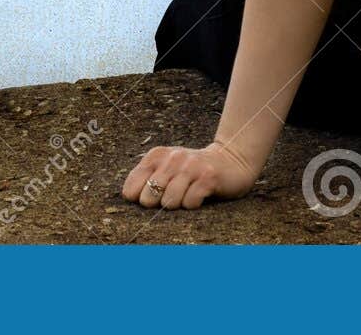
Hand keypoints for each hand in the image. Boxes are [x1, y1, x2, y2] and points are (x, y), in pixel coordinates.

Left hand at [121, 140, 257, 209]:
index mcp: (156, 155)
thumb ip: (146, 179)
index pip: (131, 188)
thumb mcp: (166, 169)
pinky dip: (193, 205)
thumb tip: (130, 199)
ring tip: (187, 195)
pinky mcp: (208, 177)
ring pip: (169, 201)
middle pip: (148, 198)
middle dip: (158, 205)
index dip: (139, 199)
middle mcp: (172, 157)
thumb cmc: (192, 172)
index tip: (153, 197)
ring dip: (178, 205)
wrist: (230, 161)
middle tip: (173, 197)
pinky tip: (200, 196)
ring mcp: (190, 166)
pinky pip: (190, 202)